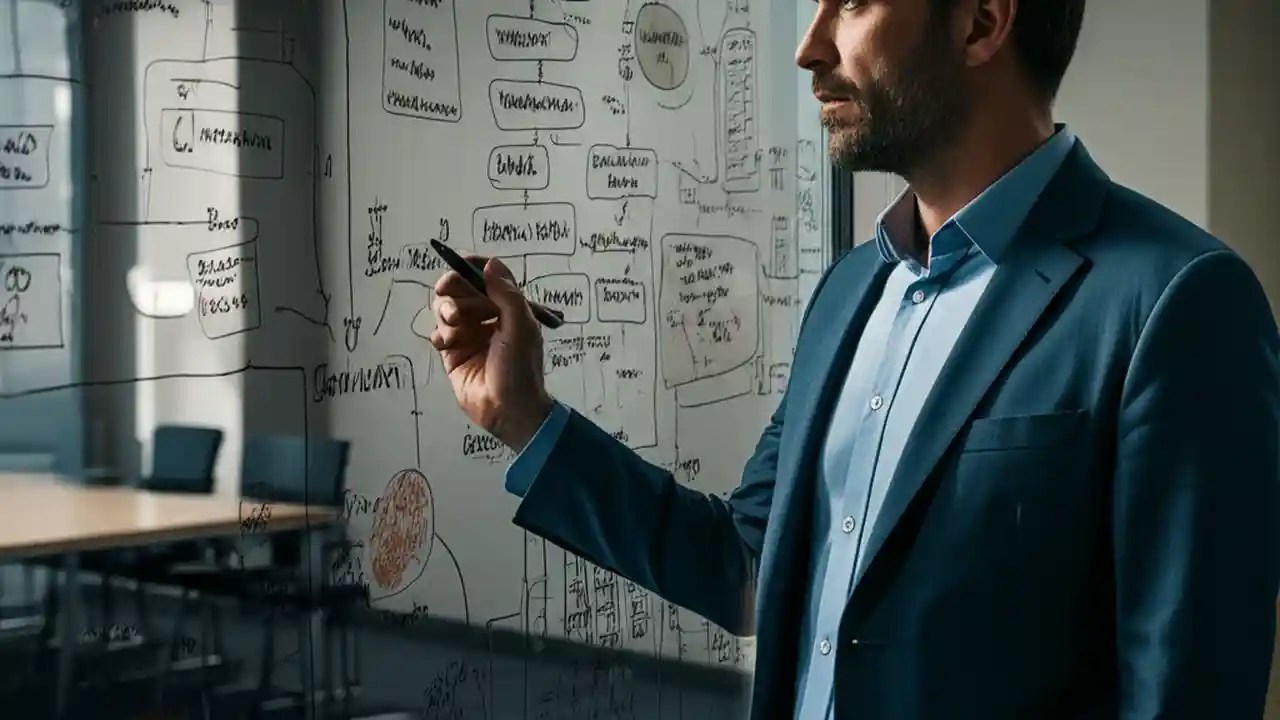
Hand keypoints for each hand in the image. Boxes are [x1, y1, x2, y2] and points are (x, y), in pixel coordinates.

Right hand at [427, 255, 553, 450]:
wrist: (508, 410)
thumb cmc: (519, 368)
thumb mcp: (521, 327)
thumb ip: (506, 294)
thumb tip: (491, 263)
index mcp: (508, 309)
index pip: (487, 278)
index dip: (473, 267)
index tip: (460, 263)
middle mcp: (487, 318)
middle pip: (461, 289)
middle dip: (452, 287)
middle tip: (447, 289)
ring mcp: (468, 335)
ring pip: (446, 309)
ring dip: (446, 311)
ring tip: (454, 326)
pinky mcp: (452, 354)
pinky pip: (438, 333)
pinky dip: (440, 334)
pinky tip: (449, 345)